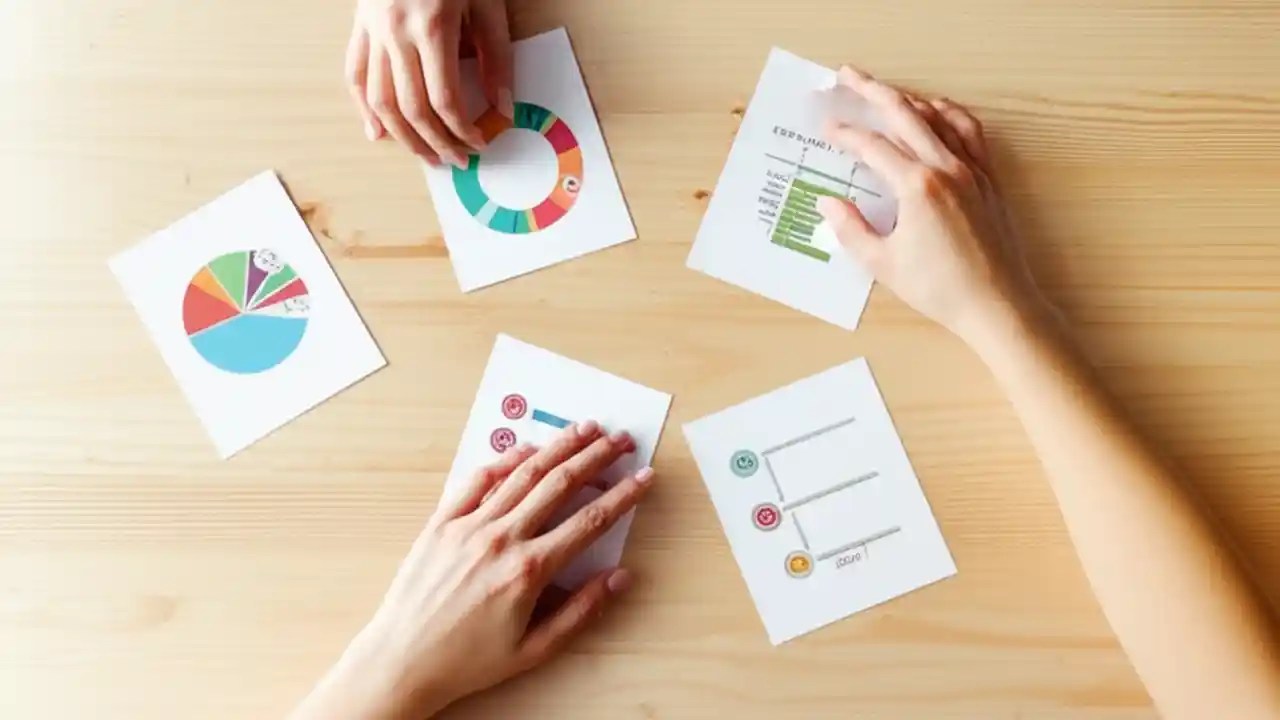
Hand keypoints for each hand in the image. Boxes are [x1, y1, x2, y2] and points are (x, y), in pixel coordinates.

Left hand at [290, 421, 651, 719]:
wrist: (403, 660)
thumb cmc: (468, 661)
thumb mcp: (534, 649)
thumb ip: (582, 610)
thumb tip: (620, 579)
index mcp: (529, 571)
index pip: (590, 521)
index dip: (623, 495)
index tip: (643, 477)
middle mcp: (501, 539)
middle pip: (560, 484)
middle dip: (597, 457)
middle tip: (621, 440)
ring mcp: (469, 525)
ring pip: (523, 473)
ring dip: (559, 447)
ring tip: (585, 429)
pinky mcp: (442, 522)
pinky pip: (478, 480)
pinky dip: (506, 459)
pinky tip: (528, 449)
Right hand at [346, 0, 512, 166]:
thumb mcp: (487, 3)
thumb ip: (496, 56)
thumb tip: (502, 106)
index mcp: (431, 27)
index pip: (444, 99)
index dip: (463, 129)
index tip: (480, 143)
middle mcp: (395, 32)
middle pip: (411, 107)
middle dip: (436, 142)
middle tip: (456, 160)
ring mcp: (372, 28)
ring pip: (379, 98)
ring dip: (403, 136)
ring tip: (424, 155)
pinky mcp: (359, 24)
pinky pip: (354, 73)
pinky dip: (364, 106)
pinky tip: (378, 131)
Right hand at [817, 67, 1049, 344]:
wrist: (996, 304)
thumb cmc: (940, 289)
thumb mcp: (883, 264)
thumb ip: (851, 228)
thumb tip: (827, 203)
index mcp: (916, 186)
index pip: (873, 146)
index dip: (846, 134)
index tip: (828, 128)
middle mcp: (946, 168)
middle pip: (905, 114)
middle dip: (872, 91)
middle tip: (848, 76)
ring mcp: (972, 170)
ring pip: (937, 116)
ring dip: (908, 98)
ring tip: (886, 91)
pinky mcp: (988, 178)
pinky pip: (969, 131)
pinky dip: (949, 113)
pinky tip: (936, 110)